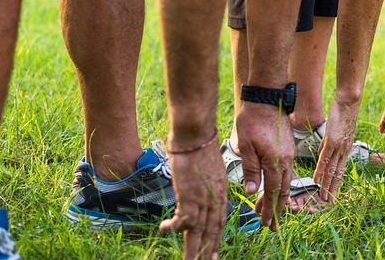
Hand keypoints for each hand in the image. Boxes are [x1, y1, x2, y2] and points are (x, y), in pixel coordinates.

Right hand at [159, 137, 226, 259]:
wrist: (196, 136)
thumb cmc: (200, 150)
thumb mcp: (211, 171)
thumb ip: (208, 186)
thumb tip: (200, 195)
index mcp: (220, 193)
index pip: (219, 221)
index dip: (216, 238)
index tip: (213, 253)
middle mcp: (214, 198)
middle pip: (211, 230)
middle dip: (207, 250)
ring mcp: (202, 198)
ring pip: (198, 230)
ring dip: (193, 249)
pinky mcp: (188, 194)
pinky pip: (181, 216)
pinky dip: (173, 226)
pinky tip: (164, 230)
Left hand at [234, 101, 296, 226]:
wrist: (266, 97)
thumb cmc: (253, 119)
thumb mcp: (246, 145)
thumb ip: (251, 169)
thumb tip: (253, 191)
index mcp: (276, 161)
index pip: (274, 192)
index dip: (271, 209)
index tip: (267, 224)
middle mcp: (286, 159)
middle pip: (283, 190)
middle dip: (277, 209)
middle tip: (271, 225)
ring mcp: (289, 153)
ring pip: (286, 181)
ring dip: (278, 197)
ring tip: (269, 209)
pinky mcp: (287, 147)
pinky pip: (286, 171)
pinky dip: (280, 183)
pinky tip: (274, 187)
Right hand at [314, 95, 360, 202]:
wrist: (349, 102)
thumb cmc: (343, 114)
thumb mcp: (335, 133)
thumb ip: (328, 144)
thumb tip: (321, 153)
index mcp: (345, 150)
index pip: (339, 171)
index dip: (335, 184)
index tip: (332, 196)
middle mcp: (343, 151)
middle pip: (336, 174)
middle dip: (332, 190)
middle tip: (327, 204)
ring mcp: (338, 147)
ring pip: (331, 170)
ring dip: (326, 185)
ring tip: (323, 198)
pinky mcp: (333, 141)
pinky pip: (325, 158)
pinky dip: (321, 170)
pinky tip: (317, 180)